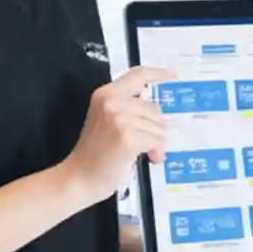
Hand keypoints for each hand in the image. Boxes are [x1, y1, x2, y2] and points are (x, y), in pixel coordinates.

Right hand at [63, 66, 169, 204]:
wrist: (78, 178)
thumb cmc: (94, 154)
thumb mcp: (106, 120)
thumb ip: (128, 108)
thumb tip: (154, 106)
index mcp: (106, 94)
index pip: (137, 75)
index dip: (158, 73)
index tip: (173, 74)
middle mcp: (112, 101)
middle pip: (154, 108)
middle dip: (156, 129)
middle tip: (148, 145)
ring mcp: (119, 118)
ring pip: (158, 126)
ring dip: (156, 143)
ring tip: (143, 154)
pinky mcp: (127, 137)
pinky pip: (156, 141)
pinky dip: (156, 152)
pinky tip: (148, 158)